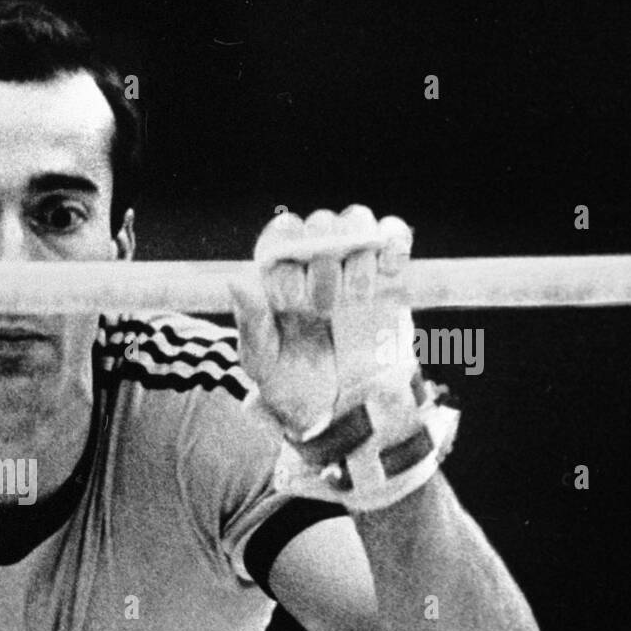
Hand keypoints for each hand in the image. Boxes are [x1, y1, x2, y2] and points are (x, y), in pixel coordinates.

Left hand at [230, 205, 415, 440]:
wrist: (335, 408)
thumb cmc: (288, 382)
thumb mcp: (262, 361)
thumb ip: (251, 322)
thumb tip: (236, 279)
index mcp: (277, 274)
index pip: (282, 234)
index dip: (288, 256)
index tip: (292, 302)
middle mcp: (312, 261)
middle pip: (321, 223)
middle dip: (322, 263)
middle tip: (322, 309)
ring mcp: (351, 264)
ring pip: (357, 222)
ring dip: (357, 256)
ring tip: (353, 300)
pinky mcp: (388, 274)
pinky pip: (394, 236)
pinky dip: (395, 240)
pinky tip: (389, 267)